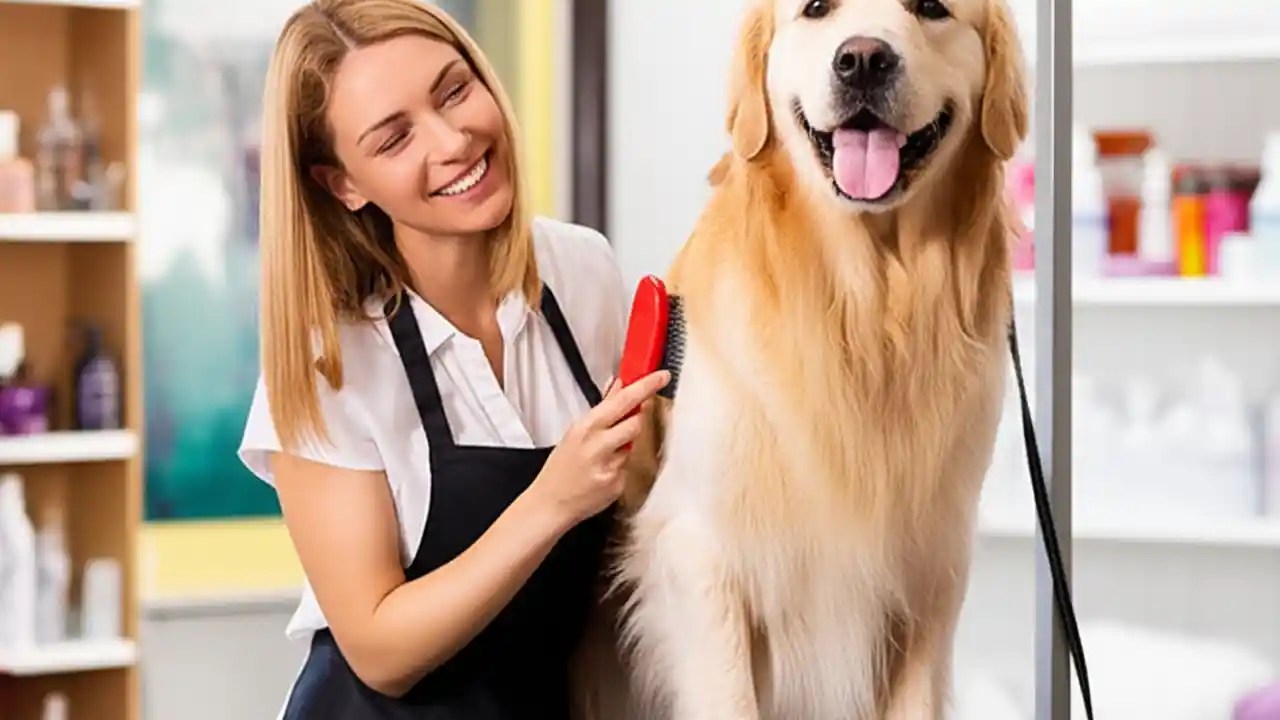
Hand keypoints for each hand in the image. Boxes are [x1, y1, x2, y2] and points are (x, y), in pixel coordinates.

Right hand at [530, 370, 670, 530]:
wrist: (550, 504)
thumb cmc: (560, 468)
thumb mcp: (576, 432)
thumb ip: (603, 408)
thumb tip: (619, 385)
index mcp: (585, 427)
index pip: (622, 400)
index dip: (646, 387)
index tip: (661, 377)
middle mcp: (597, 446)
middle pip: (635, 422)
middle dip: (635, 421)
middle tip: (628, 421)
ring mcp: (609, 467)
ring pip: (633, 446)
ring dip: (625, 446)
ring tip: (604, 455)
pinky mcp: (617, 484)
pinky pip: (629, 468)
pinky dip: (621, 467)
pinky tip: (603, 473)